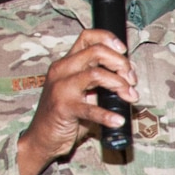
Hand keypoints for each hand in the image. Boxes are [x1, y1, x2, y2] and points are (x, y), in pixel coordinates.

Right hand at [17, 29, 134, 174]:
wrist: (42, 138)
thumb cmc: (66, 115)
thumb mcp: (83, 92)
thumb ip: (101, 81)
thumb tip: (129, 74)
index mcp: (67, 63)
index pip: (87, 37)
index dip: (109, 39)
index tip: (124, 51)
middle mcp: (62, 70)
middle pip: (96, 51)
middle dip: (121, 63)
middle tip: (132, 80)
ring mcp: (61, 88)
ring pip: (96, 74)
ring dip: (119, 84)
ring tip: (130, 97)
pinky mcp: (63, 108)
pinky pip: (91, 109)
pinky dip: (108, 115)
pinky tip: (118, 120)